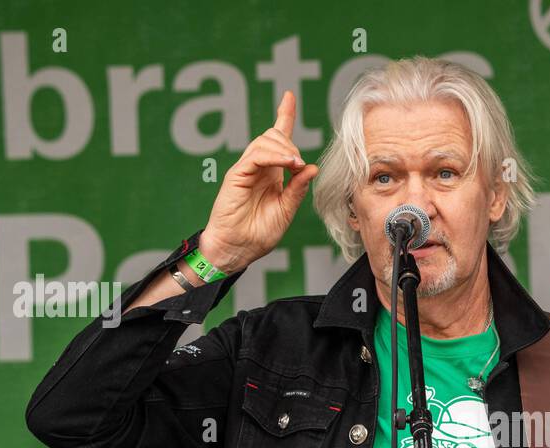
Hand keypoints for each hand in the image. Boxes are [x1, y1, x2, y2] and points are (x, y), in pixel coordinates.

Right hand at [199, 90, 318, 272]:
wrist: (237, 249)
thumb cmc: (258, 233)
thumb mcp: (286, 210)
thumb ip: (297, 189)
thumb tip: (312, 168)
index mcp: (271, 173)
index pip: (277, 138)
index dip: (284, 116)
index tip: (289, 96)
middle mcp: (258, 167)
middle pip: (274, 135)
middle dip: (290, 143)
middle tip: (298, 165)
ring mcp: (246, 169)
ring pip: (265, 141)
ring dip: (284, 148)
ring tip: (294, 165)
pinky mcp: (237, 174)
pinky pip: (256, 155)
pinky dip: (273, 155)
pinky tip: (286, 164)